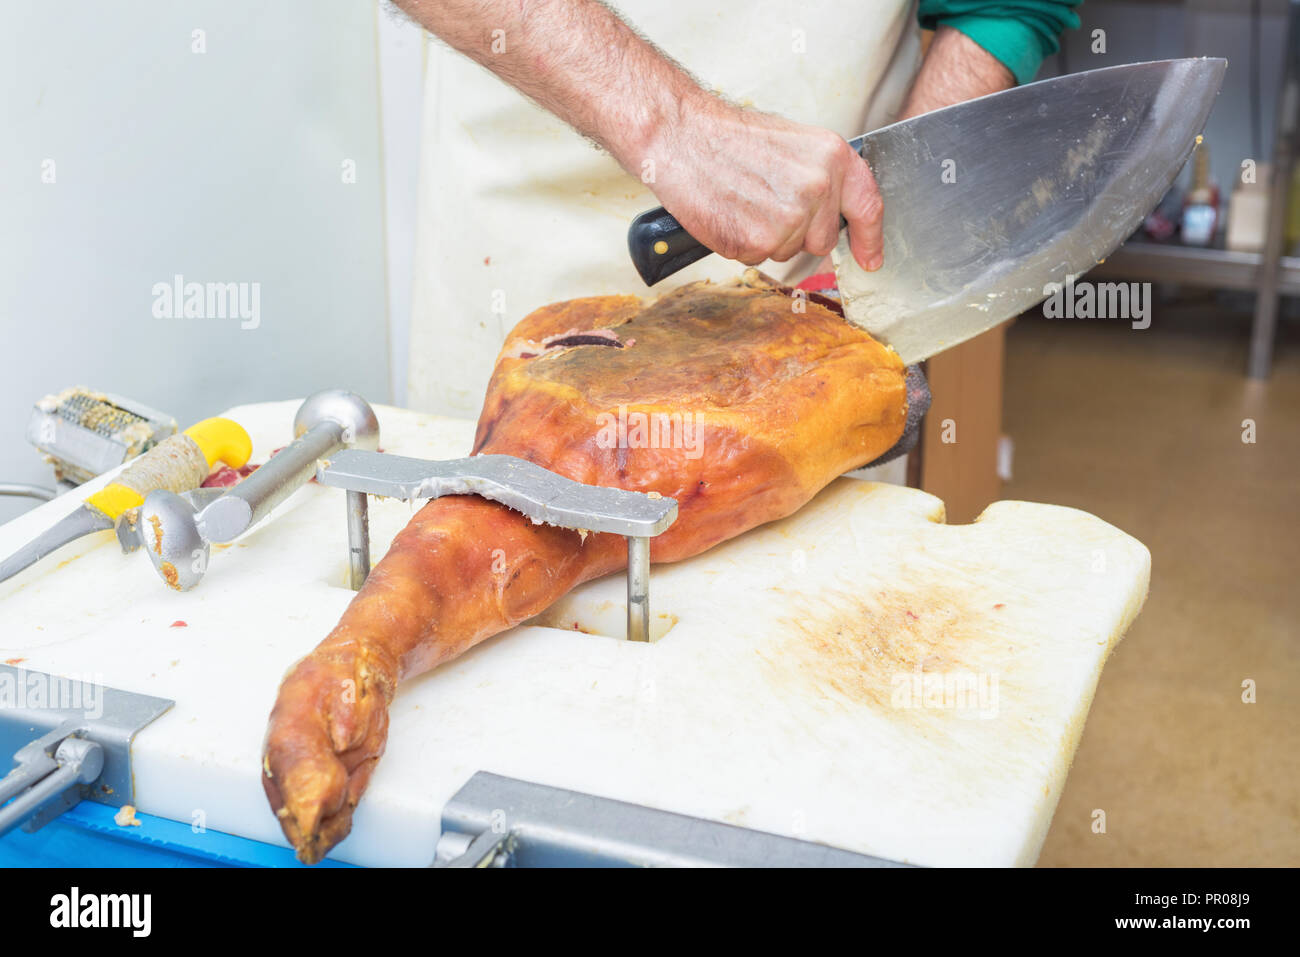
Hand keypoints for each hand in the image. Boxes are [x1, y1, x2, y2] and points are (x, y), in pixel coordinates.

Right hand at [641, 93, 883, 271]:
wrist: (683, 137)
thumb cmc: (728, 138)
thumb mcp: (793, 144)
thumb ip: (821, 177)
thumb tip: (833, 212)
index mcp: (833, 157)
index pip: (867, 205)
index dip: (870, 238)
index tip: (871, 259)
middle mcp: (818, 188)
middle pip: (822, 239)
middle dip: (798, 232)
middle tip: (764, 202)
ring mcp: (790, 218)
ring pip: (787, 251)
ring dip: (765, 237)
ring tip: (742, 201)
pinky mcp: (758, 241)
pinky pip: (757, 259)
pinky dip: (740, 244)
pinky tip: (729, 214)